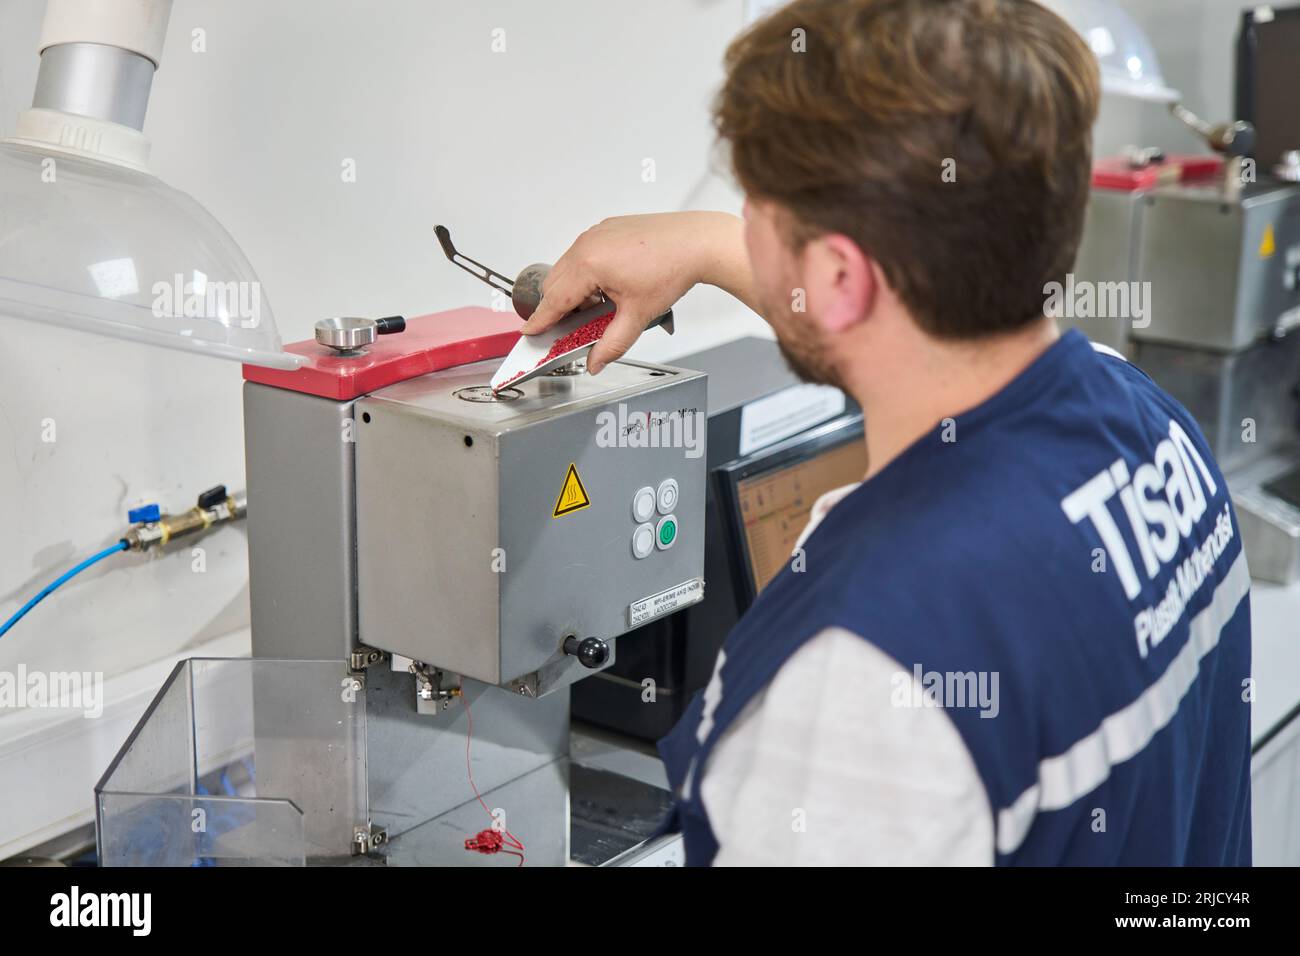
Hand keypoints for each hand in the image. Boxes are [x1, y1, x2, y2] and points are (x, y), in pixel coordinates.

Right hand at [521, 212, 744, 373]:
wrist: (696, 243)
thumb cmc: (672, 270)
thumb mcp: (637, 316)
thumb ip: (611, 344)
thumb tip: (596, 362)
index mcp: (588, 264)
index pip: (554, 299)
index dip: (540, 320)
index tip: (529, 331)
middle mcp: (587, 244)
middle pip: (556, 283)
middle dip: (559, 307)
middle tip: (570, 328)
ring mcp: (596, 233)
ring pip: (569, 267)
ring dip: (574, 290)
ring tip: (598, 308)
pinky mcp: (608, 228)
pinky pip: (585, 253)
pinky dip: (587, 272)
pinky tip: (610, 287)